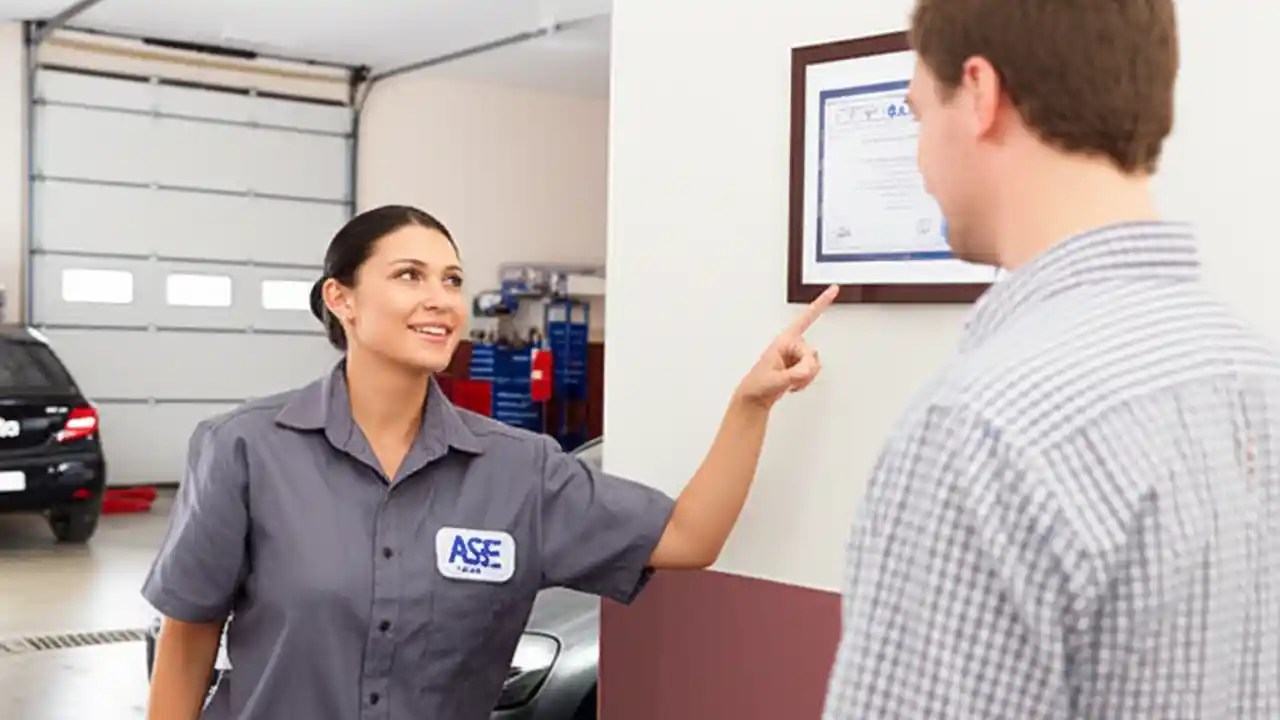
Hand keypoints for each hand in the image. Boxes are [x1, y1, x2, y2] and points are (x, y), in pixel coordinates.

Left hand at [734, 285, 838, 409]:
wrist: (755, 398)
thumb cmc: (758, 384)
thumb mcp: (776, 379)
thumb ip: (795, 374)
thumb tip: (808, 368)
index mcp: (784, 340)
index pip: (806, 318)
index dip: (821, 303)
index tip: (833, 290)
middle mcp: (792, 345)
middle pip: (813, 353)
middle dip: (806, 368)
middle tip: (792, 378)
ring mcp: (796, 356)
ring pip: (815, 364)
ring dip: (806, 376)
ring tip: (789, 381)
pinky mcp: (799, 366)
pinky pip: (813, 372)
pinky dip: (805, 380)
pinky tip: (793, 384)